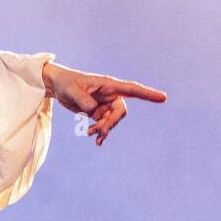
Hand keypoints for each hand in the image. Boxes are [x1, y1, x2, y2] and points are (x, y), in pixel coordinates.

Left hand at [42, 61, 166, 146]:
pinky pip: (104, 124)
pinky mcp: (98, 112)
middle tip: (98, 131)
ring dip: (103, 128)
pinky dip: (100, 131)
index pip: (132, 89)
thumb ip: (84, 101)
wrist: (57, 86)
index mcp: (108, 85)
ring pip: (112, 120)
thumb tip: (95, 113)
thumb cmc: (66, 83)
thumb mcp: (72, 91)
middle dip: (111, 123)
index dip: (148, 94)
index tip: (163, 98)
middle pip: (120, 112)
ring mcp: (105, 104)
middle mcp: (110, 94)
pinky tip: (93, 137)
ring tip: (88, 133)